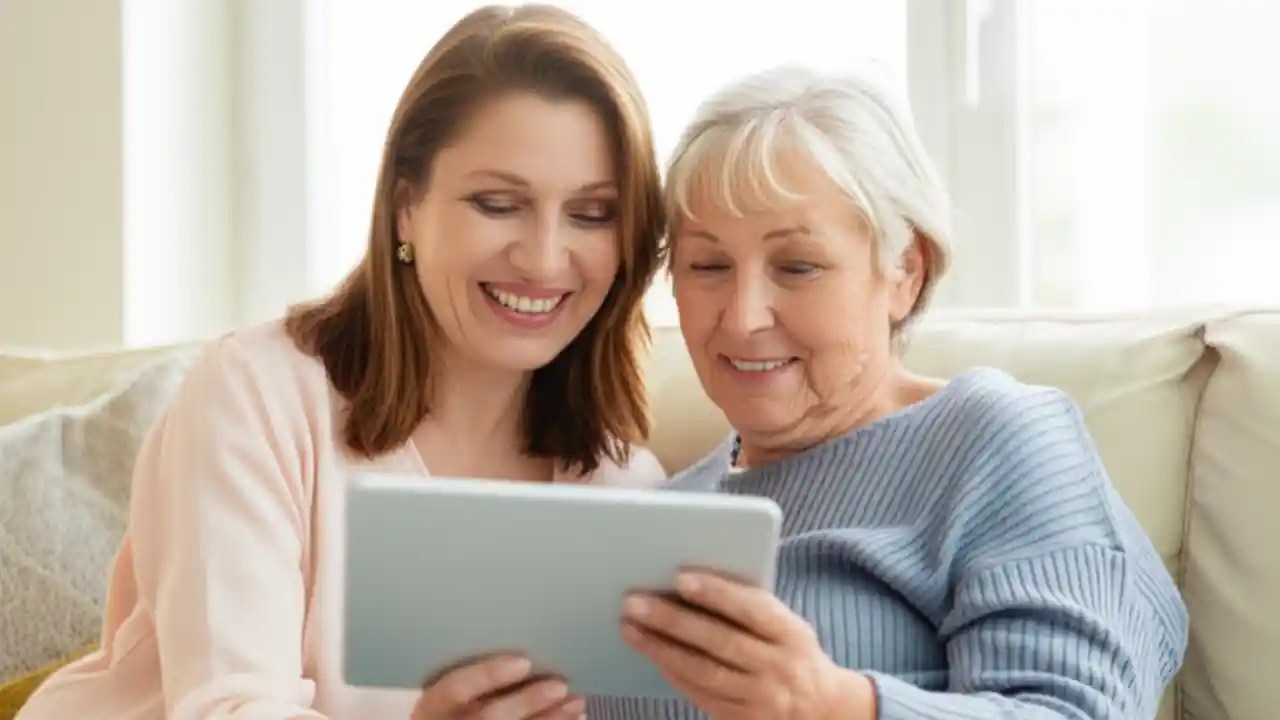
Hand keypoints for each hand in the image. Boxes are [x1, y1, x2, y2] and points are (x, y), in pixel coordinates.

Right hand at [411, 655, 584, 719]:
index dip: (488, 674)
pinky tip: (570, 718)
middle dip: (527, 701)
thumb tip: (521, 641)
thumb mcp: (450, 688)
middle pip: (489, 716)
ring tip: (575, 702)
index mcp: (433, 704)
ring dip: (549, 719)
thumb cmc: (453, 703)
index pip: (456, 687)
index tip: (522, 661)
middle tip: (560, 685)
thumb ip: (473, 670)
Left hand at [621, 571, 875, 719]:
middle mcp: (779, 668)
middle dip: (673, 620)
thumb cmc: (788, 648)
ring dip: (661, 649)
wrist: (819, 706)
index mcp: (792, 633)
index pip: (753, 609)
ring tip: (630, 627)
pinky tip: (651, 653)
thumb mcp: (786, 624)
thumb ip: (749, 605)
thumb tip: (689, 581)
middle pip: (720, 642)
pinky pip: (700, 695)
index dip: (717, 593)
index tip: (680, 576)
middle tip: (635, 602)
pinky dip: (672, 672)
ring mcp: (761, 699)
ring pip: (704, 672)